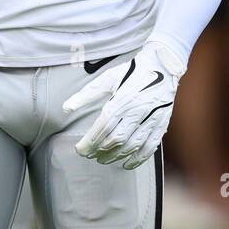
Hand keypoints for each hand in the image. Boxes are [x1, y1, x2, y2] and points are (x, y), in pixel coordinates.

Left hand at [61, 40, 186, 169]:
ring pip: (132, 145)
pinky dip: (138, 159)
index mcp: (122, 98)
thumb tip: (65, 108)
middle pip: (116, 139)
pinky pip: (150, 147)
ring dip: (115, 156)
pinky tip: (127, 164)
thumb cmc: (131, 72)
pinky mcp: (162, 123)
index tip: (79, 149)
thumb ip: (86, 95)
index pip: (102, 127)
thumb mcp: (107, 79)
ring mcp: (151, 118)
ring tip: (103, 159)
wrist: (162, 65)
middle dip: (100, 151)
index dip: (89, 142)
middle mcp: (137, 110)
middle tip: (90, 155)